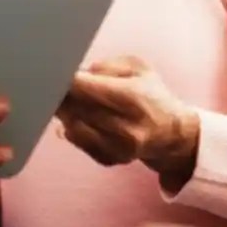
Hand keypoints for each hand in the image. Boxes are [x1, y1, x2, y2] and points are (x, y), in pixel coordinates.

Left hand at [55, 56, 199, 192]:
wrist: (172, 134)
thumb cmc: (151, 95)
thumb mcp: (138, 68)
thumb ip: (107, 65)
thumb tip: (80, 72)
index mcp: (133, 98)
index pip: (85, 87)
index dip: (66, 79)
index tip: (57, 71)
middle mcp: (126, 127)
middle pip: (75, 108)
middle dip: (62, 95)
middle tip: (55, 84)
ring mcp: (118, 148)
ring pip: (73, 127)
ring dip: (64, 113)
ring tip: (66, 100)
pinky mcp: (110, 160)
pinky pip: (78, 143)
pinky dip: (72, 130)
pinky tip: (77, 118)